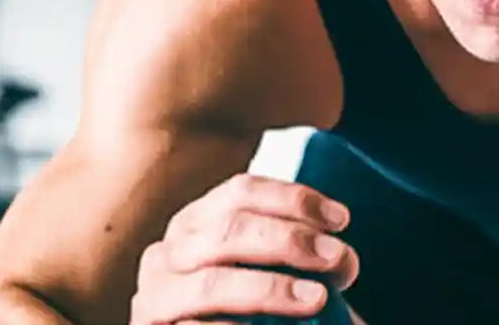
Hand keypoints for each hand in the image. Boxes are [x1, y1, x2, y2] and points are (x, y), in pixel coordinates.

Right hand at [130, 174, 358, 323]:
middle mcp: (170, 252)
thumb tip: (340, 259)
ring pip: (212, 283)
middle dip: (289, 240)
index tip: (342, 220)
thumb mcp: (271, 270)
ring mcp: (156, 297)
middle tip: (337, 257)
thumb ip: (300, 255)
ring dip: (271, 288)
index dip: (295, 199)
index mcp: (199, 221)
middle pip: (230, 230)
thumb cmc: (254, 307)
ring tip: (317, 298)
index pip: (243, 191)